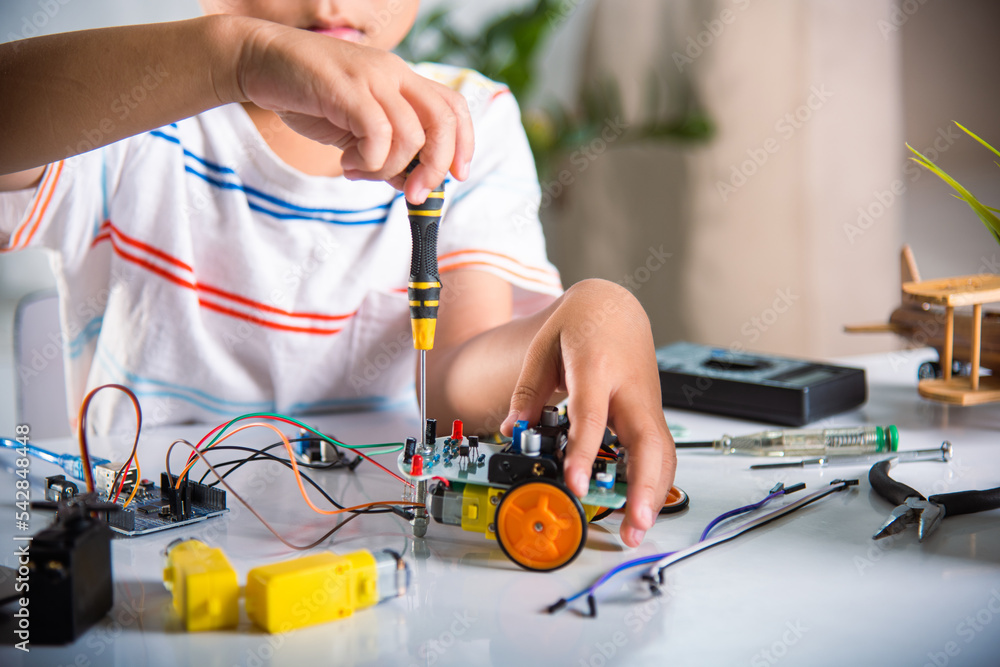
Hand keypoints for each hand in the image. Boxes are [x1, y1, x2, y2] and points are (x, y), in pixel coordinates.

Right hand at [235, 19, 473, 202]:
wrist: (260, 60)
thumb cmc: (308, 95)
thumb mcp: (355, 128)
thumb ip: (385, 151)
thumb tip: (411, 184)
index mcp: (402, 80)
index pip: (453, 107)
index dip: (464, 144)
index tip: (455, 177)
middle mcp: (394, 74)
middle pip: (444, 121)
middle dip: (437, 167)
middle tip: (413, 194)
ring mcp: (372, 79)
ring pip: (411, 135)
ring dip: (389, 168)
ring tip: (359, 170)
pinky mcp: (347, 89)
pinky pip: (379, 134)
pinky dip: (369, 160)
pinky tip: (347, 163)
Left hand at [500, 279, 676, 547]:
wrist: (614, 306)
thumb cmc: (580, 324)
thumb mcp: (543, 348)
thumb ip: (528, 391)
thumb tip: (513, 430)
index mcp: (597, 367)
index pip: (591, 416)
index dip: (584, 453)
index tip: (576, 485)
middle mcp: (629, 388)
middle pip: (646, 441)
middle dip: (643, 486)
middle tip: (632, 523)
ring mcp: (646, 401)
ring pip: (663, 451)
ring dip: (654, 492)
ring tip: (636, 528)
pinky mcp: (651, 412)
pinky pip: (660, 450)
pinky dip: (656, 481)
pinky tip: (641, 506)